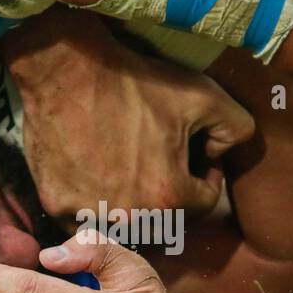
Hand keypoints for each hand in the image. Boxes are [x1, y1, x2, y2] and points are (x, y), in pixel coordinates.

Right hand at [5, 16, 254, 220]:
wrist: (65, 69)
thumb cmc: (133, 83)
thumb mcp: (204, 95)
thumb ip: (237, 128)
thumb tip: (222, 153)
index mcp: (168, 198)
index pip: (204, 202)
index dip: (205, 174)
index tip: (192, 153)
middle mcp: (129, 218)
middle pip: (165, 218)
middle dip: (170, 193)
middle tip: (158, 158)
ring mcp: (88, 214)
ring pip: (125, 222)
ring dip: (132, 203)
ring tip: (127, 166)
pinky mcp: (56, 205)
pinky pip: (84, 217)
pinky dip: (91, 203)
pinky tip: (93, 172)